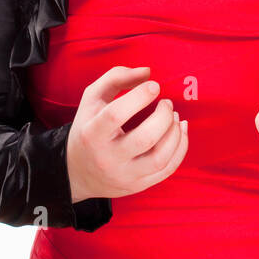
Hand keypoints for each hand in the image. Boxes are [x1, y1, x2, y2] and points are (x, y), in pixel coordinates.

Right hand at [66, 65, 187, 201]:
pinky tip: (180, 131)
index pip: (115, 115)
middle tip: (167, 103)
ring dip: (175, 133)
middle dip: (164, 116)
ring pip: (160, 158)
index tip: (155, 85)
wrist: (78, 172)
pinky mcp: (138, 186)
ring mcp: (125, 176)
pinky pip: (167, 170)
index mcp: (92, 134)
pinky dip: (180, 148)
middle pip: (144, 139)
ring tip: (175, 117)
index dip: (139, 97)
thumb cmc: (88, 128)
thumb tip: (148, 72)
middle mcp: (108, 158)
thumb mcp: (92, 99)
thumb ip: (116, 78)